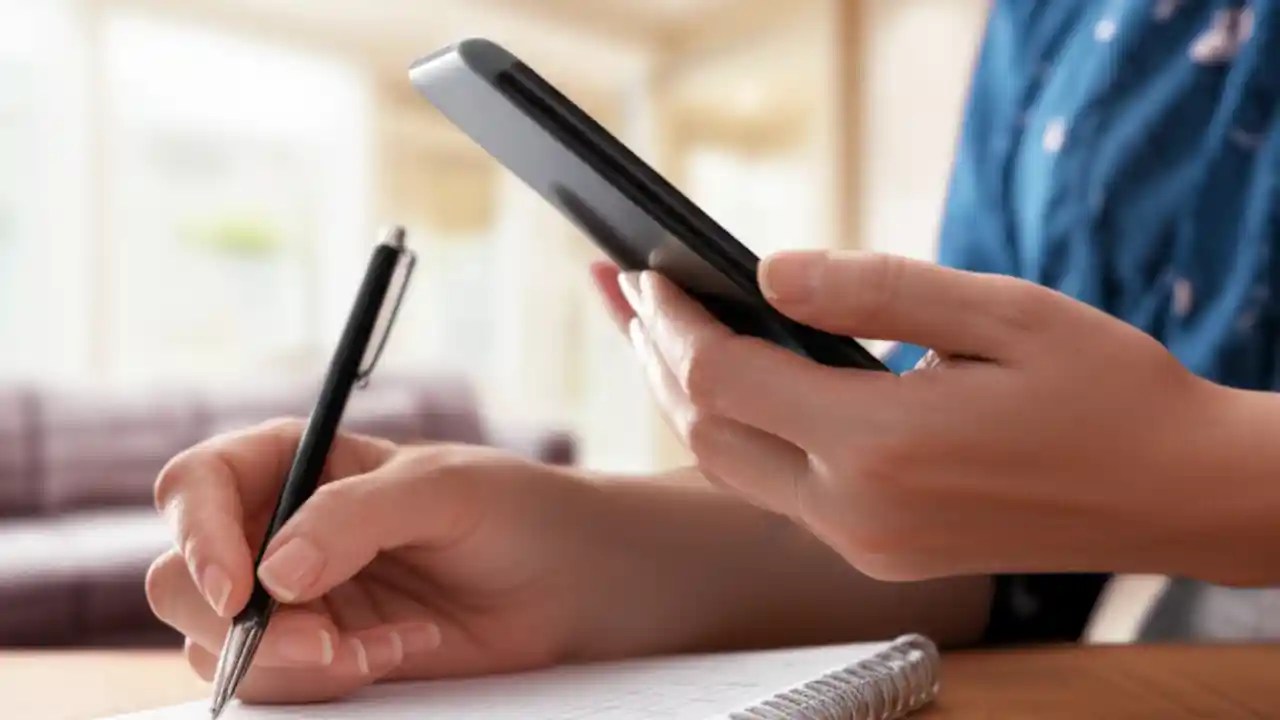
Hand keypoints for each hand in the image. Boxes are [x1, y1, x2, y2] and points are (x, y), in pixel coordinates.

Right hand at [148, 421, 613, 703]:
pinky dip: (327, 682)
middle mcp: (276, 529)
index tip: (240, 590)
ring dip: (294, 662)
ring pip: (219, 647)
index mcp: (295, 463)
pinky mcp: (319, 653)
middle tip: (323, 641)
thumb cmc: (515, 511)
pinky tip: (399, 651)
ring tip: (388, 645)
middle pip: (183, 580)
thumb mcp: (442, 490)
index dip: (197, 536)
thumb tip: (273, 573)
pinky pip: (278, 683)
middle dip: (239, 624)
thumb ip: (355, 517)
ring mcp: (293, 599)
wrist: (570, 585)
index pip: (195, 488)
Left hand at [591, 253, 1240, 582]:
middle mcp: (857, 511)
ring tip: (655, 331)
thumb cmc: (1105, 390)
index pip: (722, 380)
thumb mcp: (1002, 313)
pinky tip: (733, 385)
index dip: (670, 321)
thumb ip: (874, 290)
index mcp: (883, 445)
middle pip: (705, 431)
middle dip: (654, 356)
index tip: (646, 271)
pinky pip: (776, 490)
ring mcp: (864, 544)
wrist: (1174, 493)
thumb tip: (766, 271)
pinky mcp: (879, 554)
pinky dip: (738, 431)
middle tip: (625, 292)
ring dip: (686, 397)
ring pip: (732, 466)